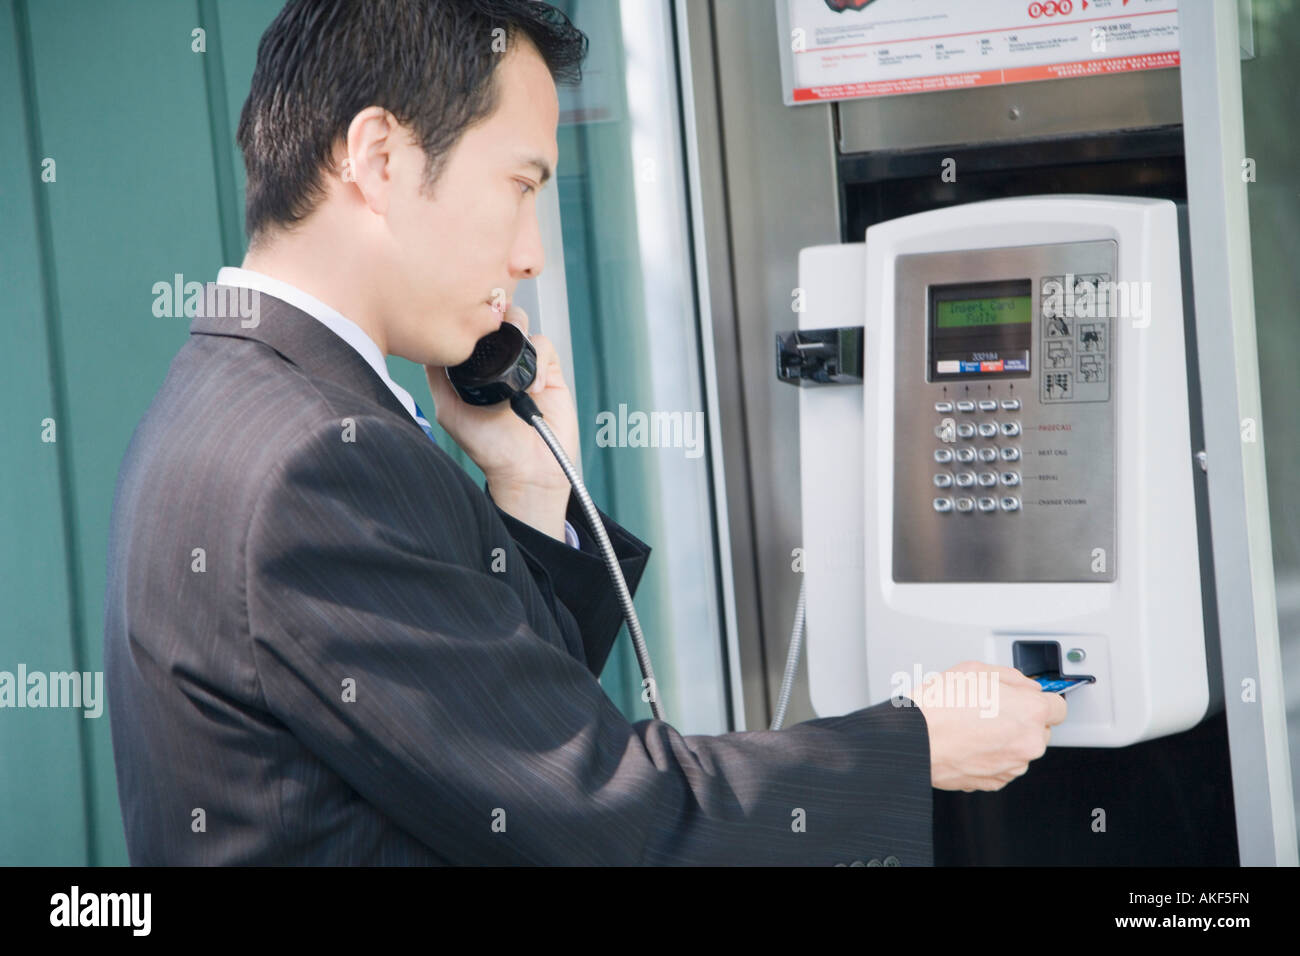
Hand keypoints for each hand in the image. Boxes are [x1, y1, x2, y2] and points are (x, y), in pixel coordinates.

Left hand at [424, 305, 579, 539]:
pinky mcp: (551, 373)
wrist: (527, 470)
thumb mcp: (450, 412)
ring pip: (523, 325)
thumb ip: (437, 378)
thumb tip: (428, 345)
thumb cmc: (490, 448)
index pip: (473, 328)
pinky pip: (546, 348)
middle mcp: (500, 362)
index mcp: (476, 367)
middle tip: (492, 333)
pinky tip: (533, 387)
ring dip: (519, 336)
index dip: (470, 318)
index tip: (466, 320)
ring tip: (514, 366)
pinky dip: (540, 362)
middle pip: (498, 317)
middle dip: (495, 318)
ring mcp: (525, 365)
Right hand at [909, 661, 1066, 791]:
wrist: (914, 739)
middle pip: (1040, 729)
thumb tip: (1025, 685)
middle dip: (1022, 719)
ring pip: (1021, 749)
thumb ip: (1012, 677)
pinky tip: (970, 742)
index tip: (1029, 699)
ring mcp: (1013, 766)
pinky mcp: (996, 781)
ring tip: (975, 725)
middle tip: (992, 708)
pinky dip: (992, 755)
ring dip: (1007, 739)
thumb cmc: (939, 705)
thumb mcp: (976, 670)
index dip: (1040, 700)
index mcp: (1031, 712)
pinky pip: (1004, 765)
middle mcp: (1028, 743)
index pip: (1058, 707)